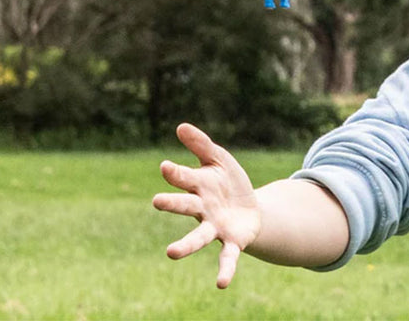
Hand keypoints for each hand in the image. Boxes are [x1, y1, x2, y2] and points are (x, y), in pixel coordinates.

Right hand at [153, 123, 261, 287]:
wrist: (251, 209)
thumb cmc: (228, 183)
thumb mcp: (219, 158)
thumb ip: (201, 144)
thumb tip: (180, 126)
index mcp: (199, 186)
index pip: (184, 178)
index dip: (175, 173)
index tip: (166, 166)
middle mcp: (202, 209)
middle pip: (185, 206)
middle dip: (173, 204)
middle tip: (156, 202)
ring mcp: (215, 227)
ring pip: (198, 237)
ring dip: (185, 246)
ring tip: (170, 253)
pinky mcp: (232, 242)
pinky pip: (227, 257)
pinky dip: (225, 270)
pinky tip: (221, 284)